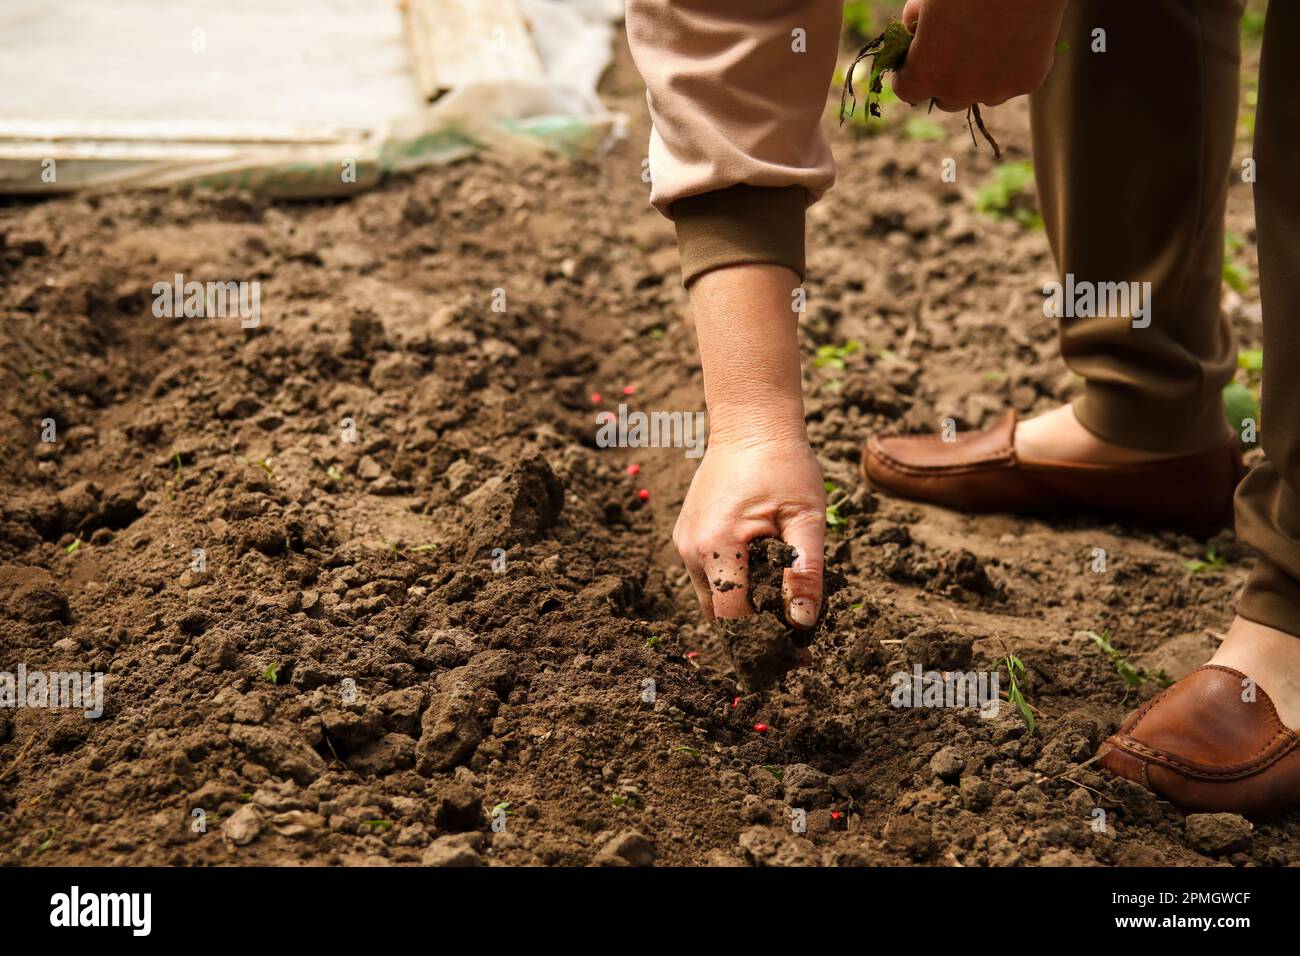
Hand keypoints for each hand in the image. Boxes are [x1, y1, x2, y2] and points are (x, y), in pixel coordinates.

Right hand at [673, 434, 824, 629]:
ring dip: (743, 607)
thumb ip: (805, 571)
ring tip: (782, 601)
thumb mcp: (806, 517)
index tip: (795, 654)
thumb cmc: (783, 464)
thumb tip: (802, 622)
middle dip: (754, 630)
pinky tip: (763, 573)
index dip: (763, 641)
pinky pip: (708, 575)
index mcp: (717, 546)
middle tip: (795, 635)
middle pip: (719, 615)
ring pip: (712, 598)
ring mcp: (683, 542)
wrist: (750, 422)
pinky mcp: (686, 534)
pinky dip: (733, 584)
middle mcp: (690, 549)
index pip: (733, 618)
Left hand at [891, 0, 1067, 111]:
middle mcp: (957, 92)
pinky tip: (1016, 36)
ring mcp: (994, 91)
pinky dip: (1011, 66)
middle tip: (958, 47)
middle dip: (946, 78)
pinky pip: (1012, 81)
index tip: (919, 56)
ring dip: (980, 78)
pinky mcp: (1027, 82)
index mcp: (925, 73)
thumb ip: (915, 20)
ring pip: (982, 94)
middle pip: (946, 99)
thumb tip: (912, 31)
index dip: (910, 71)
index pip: (907, 89)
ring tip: (990, 40)